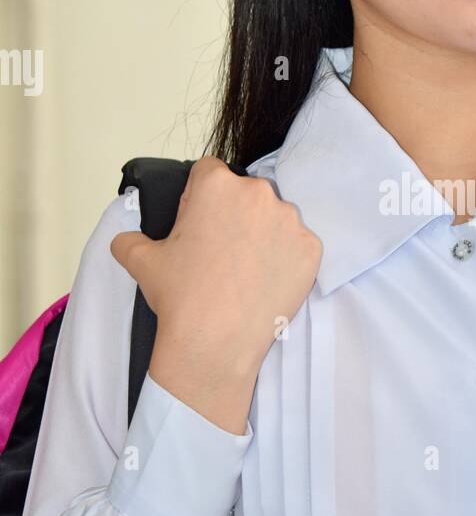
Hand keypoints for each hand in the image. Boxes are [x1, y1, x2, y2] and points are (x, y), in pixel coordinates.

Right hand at [110, 157, 322, 432]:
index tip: (199, 224)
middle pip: (246, 194)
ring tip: (246, 271)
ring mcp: (290, 221)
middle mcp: (257, 193)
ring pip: (275, 218)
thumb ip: (130, 239)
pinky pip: (298, 246)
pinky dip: (286, 259)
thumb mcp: (141, 261)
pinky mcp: (311, 249)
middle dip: (235, 215)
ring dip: (264, 235)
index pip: (209, 172)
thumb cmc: (180, 297)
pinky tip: (267, 281)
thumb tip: (125, 240)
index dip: (201, 198)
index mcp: (216, 185)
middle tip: (222, 252)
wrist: (216, 343)